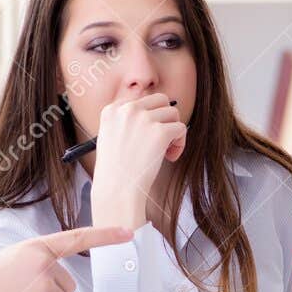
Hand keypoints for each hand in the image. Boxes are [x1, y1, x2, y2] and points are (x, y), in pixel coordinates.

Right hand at [89, 92, 186, 229]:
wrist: (116, 190)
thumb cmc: (115, 171)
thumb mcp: (110, 137)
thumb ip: (126, 122)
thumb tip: (153, 113)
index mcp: (112, 109)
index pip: (141, 100)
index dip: (149, 117)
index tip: (146, 136)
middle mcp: (127, 109)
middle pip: (160, 100)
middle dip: (165, 118)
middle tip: (161, 139)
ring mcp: (144, 119)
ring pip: (173, 114)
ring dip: (173, 132)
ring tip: (164, 151)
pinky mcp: (160, 132)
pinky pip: (181, 128)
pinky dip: (180, 144)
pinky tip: (169, 157)